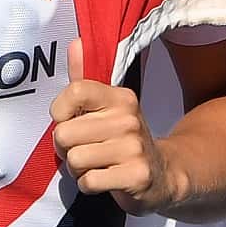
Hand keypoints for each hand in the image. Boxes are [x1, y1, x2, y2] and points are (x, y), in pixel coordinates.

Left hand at [52, 40, 179, 215]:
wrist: (165, 174)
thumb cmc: (121, 138)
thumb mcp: (106, 106)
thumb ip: (84, 78)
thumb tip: (76, 41)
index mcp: (120, 98)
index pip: (73, 92)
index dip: (60, 112)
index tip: (69, 120)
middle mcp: (129, 119)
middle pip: (64, 134)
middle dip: (66, 148)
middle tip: (86, 149)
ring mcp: (135, 148)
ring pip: (74, 160)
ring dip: (78, 168)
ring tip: (96, 164)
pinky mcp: (137, 176)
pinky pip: (88, 181)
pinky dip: (89, 184)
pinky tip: (105, 178)